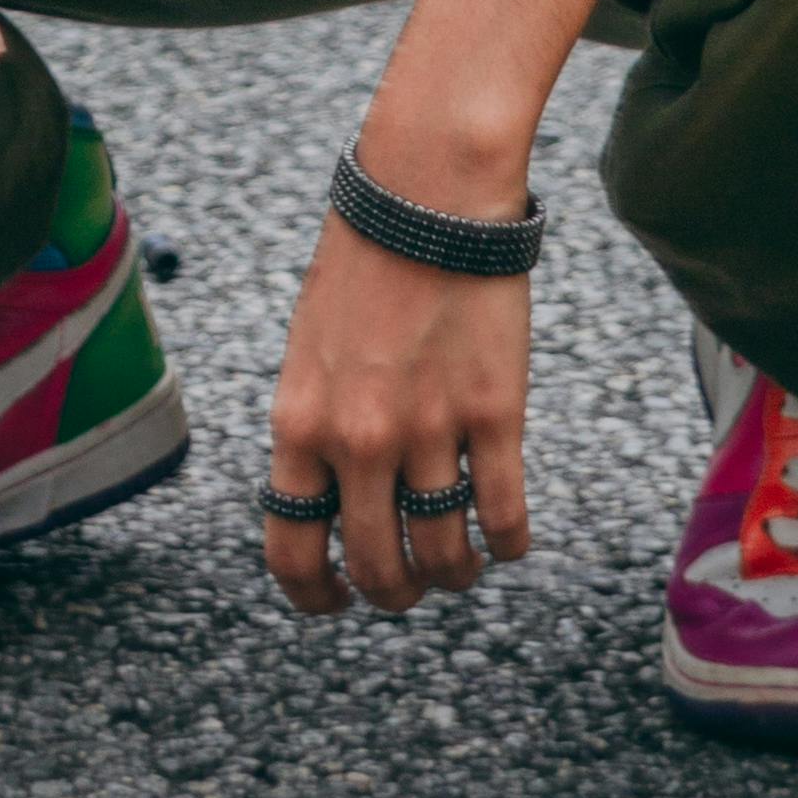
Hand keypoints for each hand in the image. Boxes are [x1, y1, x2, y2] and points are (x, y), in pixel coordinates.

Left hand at [262, 216, 533, 615]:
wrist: (426, 192)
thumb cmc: (364, 263)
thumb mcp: (308, 353)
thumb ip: (315, 429)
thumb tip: (330, 505)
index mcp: (299, 423)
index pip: (290, 551)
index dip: (313, 598)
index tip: (335, 605)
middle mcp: (358, 440)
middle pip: (377, 569)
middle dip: (395, 592)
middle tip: (410, 583)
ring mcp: (428, 430)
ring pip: (443, 556)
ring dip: (452, 575)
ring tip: (460, 565)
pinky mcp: (494, 415)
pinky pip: (503, 519)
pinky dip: (506, 545)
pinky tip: (506, 538)